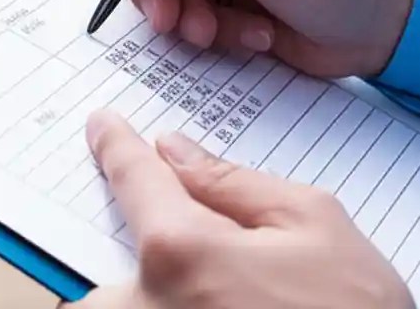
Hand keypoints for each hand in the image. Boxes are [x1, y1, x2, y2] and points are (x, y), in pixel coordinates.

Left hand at [60, 110, 413, 308]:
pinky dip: (161, 308)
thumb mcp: (315, 226)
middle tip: (205, 259)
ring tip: (228, 297)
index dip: (117, 147)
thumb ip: (236, 184)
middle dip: (144, 250)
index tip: (104, 130)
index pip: (133, 179)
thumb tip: (177, 153)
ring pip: (117, 306)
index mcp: (183, 254)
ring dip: (149, 296)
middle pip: (110, 260)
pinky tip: (217, 305)